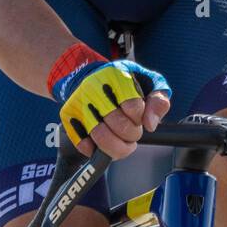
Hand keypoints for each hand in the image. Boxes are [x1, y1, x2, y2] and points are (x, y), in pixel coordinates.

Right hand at [53, 59, 171, 159]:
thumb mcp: (150, 83)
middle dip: (131, 135)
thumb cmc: (127, 83)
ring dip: (117, 147)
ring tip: (122, 143)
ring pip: (100, 137)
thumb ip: (158, 101)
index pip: (134, 107)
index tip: (139, 118)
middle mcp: (94, 86)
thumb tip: (150, 125)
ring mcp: (79, 101)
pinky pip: (82, 143)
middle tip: (132, 133)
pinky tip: (105, 144)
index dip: (140, 119)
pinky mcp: (68, 114)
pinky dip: (96, 150)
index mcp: (117, 75)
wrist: (93, 75)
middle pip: (118, 124)